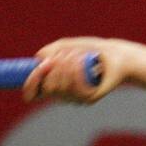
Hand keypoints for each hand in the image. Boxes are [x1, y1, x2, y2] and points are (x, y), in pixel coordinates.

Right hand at [21, 37, 137, 105]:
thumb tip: (38, 60)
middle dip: (53, 68)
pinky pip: (75, 89)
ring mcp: (75, 98)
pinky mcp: (88, 98)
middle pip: (46, 88)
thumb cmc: (91, 50)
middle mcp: (62, 94)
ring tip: (77, 55)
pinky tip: (83, 62)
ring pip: (59, 88)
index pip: (31, 94)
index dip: (30, 83)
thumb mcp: (67, 46)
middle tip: (63, 55)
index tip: (40, 67)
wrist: (116, 55)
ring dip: (66, 66)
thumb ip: (50, 51)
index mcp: (53, 84)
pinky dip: (77, 72)